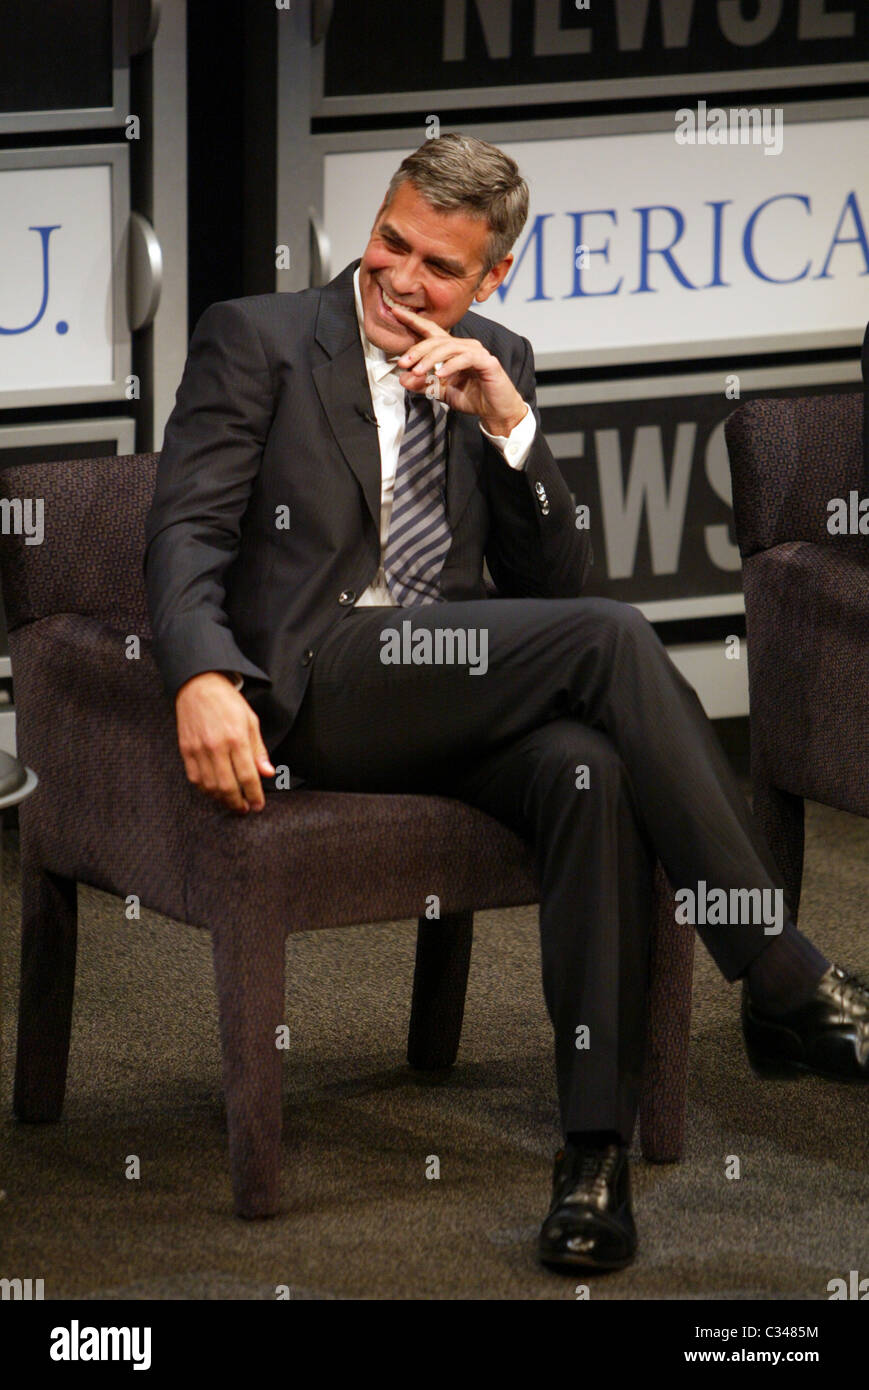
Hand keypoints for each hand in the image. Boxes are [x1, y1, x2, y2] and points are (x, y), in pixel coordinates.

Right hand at [175, 671, 274, 813]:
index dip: (254, 795)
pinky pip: (195, 779)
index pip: (248, 776)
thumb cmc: (228, 702)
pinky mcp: (185, 750)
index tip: (258, 805)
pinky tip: (214, 792)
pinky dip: (205, 790)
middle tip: (245, 809)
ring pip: (210, 786)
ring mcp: (198, 750)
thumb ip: (258, 750)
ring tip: (232, 802)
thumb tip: (268, 773)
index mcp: (236, 738)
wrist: (198, 685)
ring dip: (222, 800)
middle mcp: (216, 746)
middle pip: (228, 786)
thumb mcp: (250, 721)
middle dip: (238, 803)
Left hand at [388, 301, 527, 434]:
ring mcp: (476, 352)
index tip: (395, 312)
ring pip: (449, 347)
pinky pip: (465, 359)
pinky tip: (440, 374)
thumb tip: (402, 379)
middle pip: (436, 340)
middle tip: (403, 363)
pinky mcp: (487, 362)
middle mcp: (464, 346)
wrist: (497, 411)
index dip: (413, 320)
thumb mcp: (442, 392)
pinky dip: (451, 366)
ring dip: (430, 359)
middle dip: (417, 350)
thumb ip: (423, 385)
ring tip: (417, 372)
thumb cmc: (473, 398)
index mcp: (452, 351)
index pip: (431, 332)